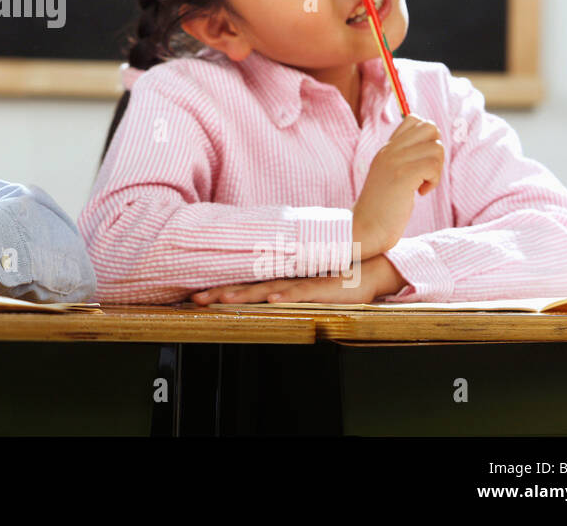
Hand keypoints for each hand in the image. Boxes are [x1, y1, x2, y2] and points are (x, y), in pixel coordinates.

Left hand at [190, 255, 407, 305]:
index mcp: (280, 277)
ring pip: (269, 288)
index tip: (194, 295)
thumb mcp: (304, 281)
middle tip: (195, 299)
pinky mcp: (326, 288)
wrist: (372, 266)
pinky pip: (303, 292)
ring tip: (223, 300)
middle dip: (220, 293)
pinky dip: (287, 295)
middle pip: (248, 286)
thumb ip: (282, 284)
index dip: (219, 288)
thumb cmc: (335, 274)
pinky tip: (272, 300)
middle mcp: (287, 277)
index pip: (244, 283)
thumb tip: (258, 291)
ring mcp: (305, 281)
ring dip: (245, 294)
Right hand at [351, 114, 443, 256]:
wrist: (366, 227)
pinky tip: (420, 193)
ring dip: (436, 170)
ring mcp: (395, 161)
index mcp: (387, 149)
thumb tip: (433, 146)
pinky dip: (433, 181)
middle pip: (430, 128)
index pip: (414, 120)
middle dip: (436, 150)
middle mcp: (390, 150)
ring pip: (436, 148)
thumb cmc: (382, 207)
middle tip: (426, 171)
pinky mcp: (402, 175)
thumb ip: (404, 159)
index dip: (427, 138)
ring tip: (422, 184)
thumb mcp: (390, 175)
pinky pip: (432, 166)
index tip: (421, 161)